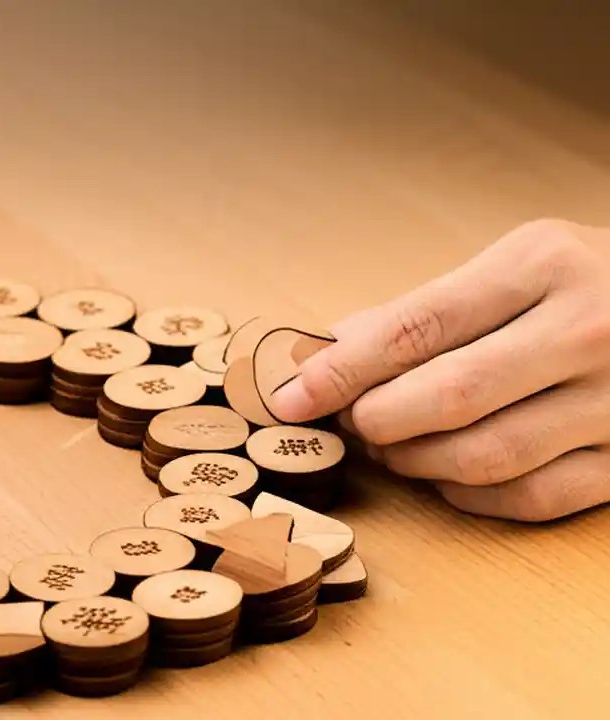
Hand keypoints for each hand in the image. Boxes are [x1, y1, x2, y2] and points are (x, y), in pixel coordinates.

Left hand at [269, 218, 609, 521]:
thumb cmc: (594, 283)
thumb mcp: (520, 266)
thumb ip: (426, 310)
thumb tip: (326, 351)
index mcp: (544, 265)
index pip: (416, 327)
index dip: (340, 370)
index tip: (287, 396)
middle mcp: (588, 330)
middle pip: (446, 397)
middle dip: (375, 419)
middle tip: (350, 421)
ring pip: (483, 456)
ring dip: (414, 462)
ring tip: (391, 446)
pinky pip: (532, 498)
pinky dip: (471, 496)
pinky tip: (448, 477)